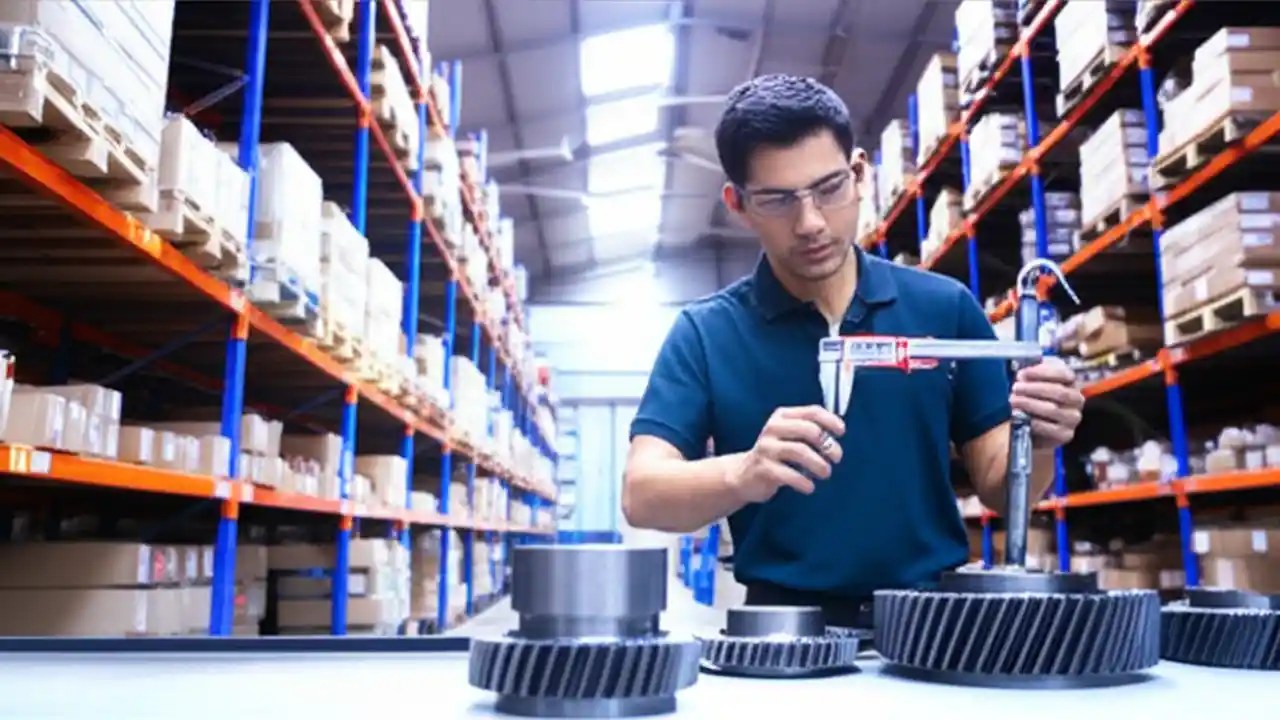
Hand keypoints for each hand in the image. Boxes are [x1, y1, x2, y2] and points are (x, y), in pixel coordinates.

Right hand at [726, 406, 845, 502]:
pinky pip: (789, 474)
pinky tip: (809, 487)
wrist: (744, 475)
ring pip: (799, 451)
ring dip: (819, 464)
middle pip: (808, 430)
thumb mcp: (789, 436)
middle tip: (836, 458)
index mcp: (782, 416)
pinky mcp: (763, 468)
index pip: (812, 411)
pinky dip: (803, 482)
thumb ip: (809, 431)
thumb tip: (837, 433)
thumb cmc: (775, 455)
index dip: (830, 420)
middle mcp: (773, 428)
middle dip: (828, 445)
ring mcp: (766, 448)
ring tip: (825, 473)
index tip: (841, 432)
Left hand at [1011, 356, 1083, 449]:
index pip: (1064, 374)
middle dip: (1033, 389)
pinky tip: (1022, 418)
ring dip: (1030, 404)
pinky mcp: (1066, 435)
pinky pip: (1050, 429)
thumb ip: (1032, 373)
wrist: (1032, 428)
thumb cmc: (1032, 399)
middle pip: (1058, 392)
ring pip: (1053, 409)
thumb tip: (1025, 371)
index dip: (1042, 372)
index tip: (1022, 373)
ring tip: (1013, 401)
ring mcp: (1073, 418)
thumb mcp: (1033, 382)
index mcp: (1070, 382)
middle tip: (1015, 388)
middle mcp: (1076, 400)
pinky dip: (1034, 422)